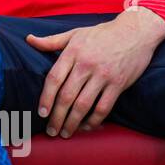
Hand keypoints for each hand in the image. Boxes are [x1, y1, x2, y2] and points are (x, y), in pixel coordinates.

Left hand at [26, 9, 164, 137]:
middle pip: (67, 96)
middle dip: (57, 116)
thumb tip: (29, 39)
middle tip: (51, 131)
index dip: (45, 98)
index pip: (54, 78)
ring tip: (65, 133)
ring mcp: (103, 75)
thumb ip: (51, 41)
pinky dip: (94, 120)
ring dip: (73, 122)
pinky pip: (104, 107)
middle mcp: (86, 65)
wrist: (135, 31)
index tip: (41, 113)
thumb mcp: (75, 33)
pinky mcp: (118, 84)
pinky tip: (86, 127)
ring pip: (83, 105)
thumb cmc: (102, 34)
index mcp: (73, 52)